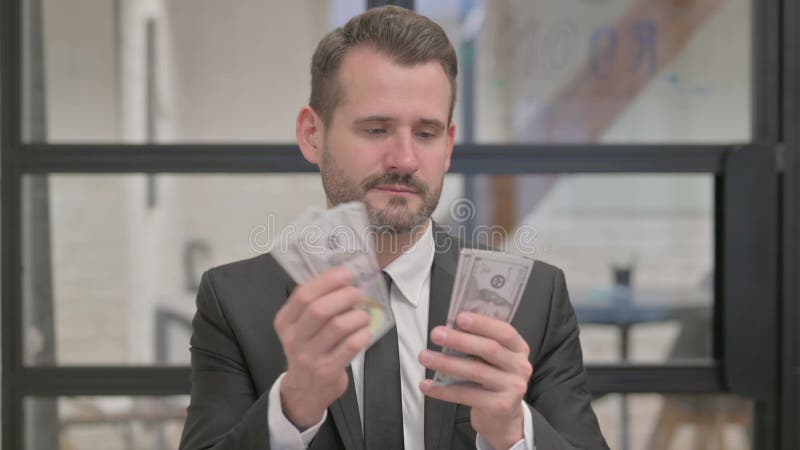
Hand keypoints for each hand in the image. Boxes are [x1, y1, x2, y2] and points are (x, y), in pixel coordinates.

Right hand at [273, 267, 371, 428]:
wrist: (304, 391)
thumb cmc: (308, 350)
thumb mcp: (301, 328)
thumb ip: (315, 305)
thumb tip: (344, 280)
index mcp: (285, 322)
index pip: (302, 296)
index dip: (326, 281)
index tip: (345, 273)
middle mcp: (294, 339)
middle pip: (319, 310)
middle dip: (343, 296)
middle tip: (358, 292)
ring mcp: (310, 357)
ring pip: (338, 326)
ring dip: (357, 315)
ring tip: (363, 314)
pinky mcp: (327, 371)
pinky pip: (350, 346)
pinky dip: (362, 334)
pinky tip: (366, 331)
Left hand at [418, 312, 532, 449]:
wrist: (504, 418)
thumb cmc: (493, 380)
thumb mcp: (494, 360)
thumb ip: (479, 343)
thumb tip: (451, 328)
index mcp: (518, 349)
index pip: (504, 331)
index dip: (482, 323)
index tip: (459, 318)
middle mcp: (519, 366)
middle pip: (489, 349)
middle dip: (459, 340)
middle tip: (437, 334)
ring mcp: (512, 387)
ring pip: (476, 371)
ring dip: (447, 363)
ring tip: (426, 357)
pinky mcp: (500, 406)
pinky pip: (467, 395)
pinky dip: (444, 390)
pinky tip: (428, 385)